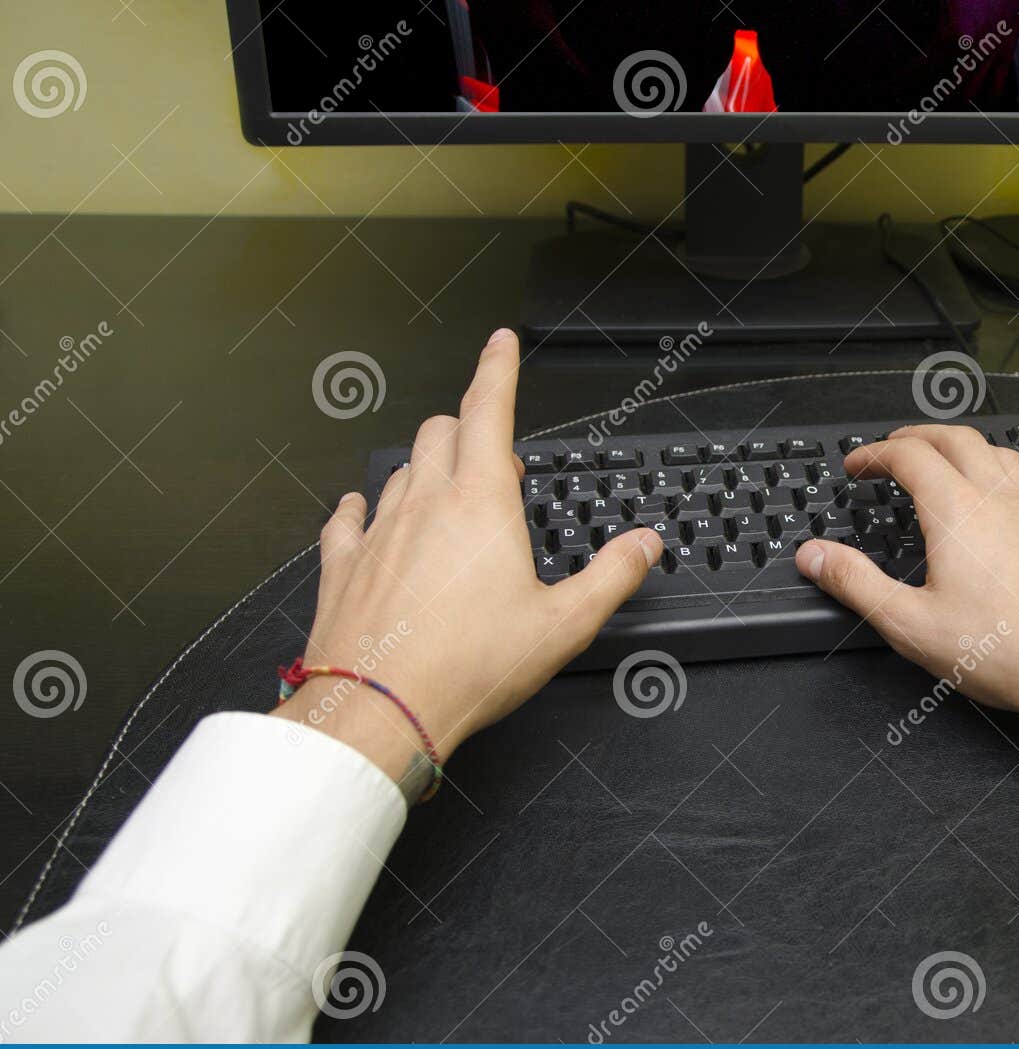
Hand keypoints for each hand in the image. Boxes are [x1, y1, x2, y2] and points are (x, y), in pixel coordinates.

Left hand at [273, 328, 662, 783]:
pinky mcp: (344, 565)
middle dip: (467, 427)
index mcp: (480, 505)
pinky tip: (365, 516)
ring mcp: (377, 532)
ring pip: (399, 469)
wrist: (379, 707)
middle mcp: (424, 505)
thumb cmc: (466, 666)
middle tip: (493, 458)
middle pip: (439, 431)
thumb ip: (612, 577)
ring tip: (445, 494)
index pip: (488, 410)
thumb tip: (644, 546)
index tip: (501, 341)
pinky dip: (363, 508)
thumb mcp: (563, 625)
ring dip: (425, 468)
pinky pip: (348, 516)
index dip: (497, 368)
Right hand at [795, 425, 1018, 773]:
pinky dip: (1002, 475)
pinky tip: (1001, 501)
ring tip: (942, 463)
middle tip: (892, 451)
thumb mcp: (912, 625)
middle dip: (916, 436)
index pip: (908, 455)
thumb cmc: (1011, 652)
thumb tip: (815, 555)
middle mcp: (1002, 497)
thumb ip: (856, 583)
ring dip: (961, 447)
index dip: (875, 453)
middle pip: (954, 437)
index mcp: (958, 511)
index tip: (857, 465)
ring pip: (997, 452)